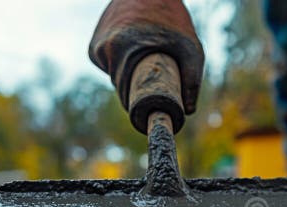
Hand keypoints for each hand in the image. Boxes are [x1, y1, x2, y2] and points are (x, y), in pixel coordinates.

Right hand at [89, 0, 204, 115]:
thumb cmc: (171, 16)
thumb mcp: (190, 47)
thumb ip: (192, 79)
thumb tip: (188, 111)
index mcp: (122, 50)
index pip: (127, 95)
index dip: (140, 105)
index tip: (151, 111)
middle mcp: (105, 48)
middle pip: (120, 86)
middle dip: (136, 91)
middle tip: (154, 87)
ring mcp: (97, 45)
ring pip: (114, 76)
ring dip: (128, 77)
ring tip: (145, 64)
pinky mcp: (94, 44)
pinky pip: (109, 66)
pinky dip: (120, 64)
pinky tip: (132, 52)